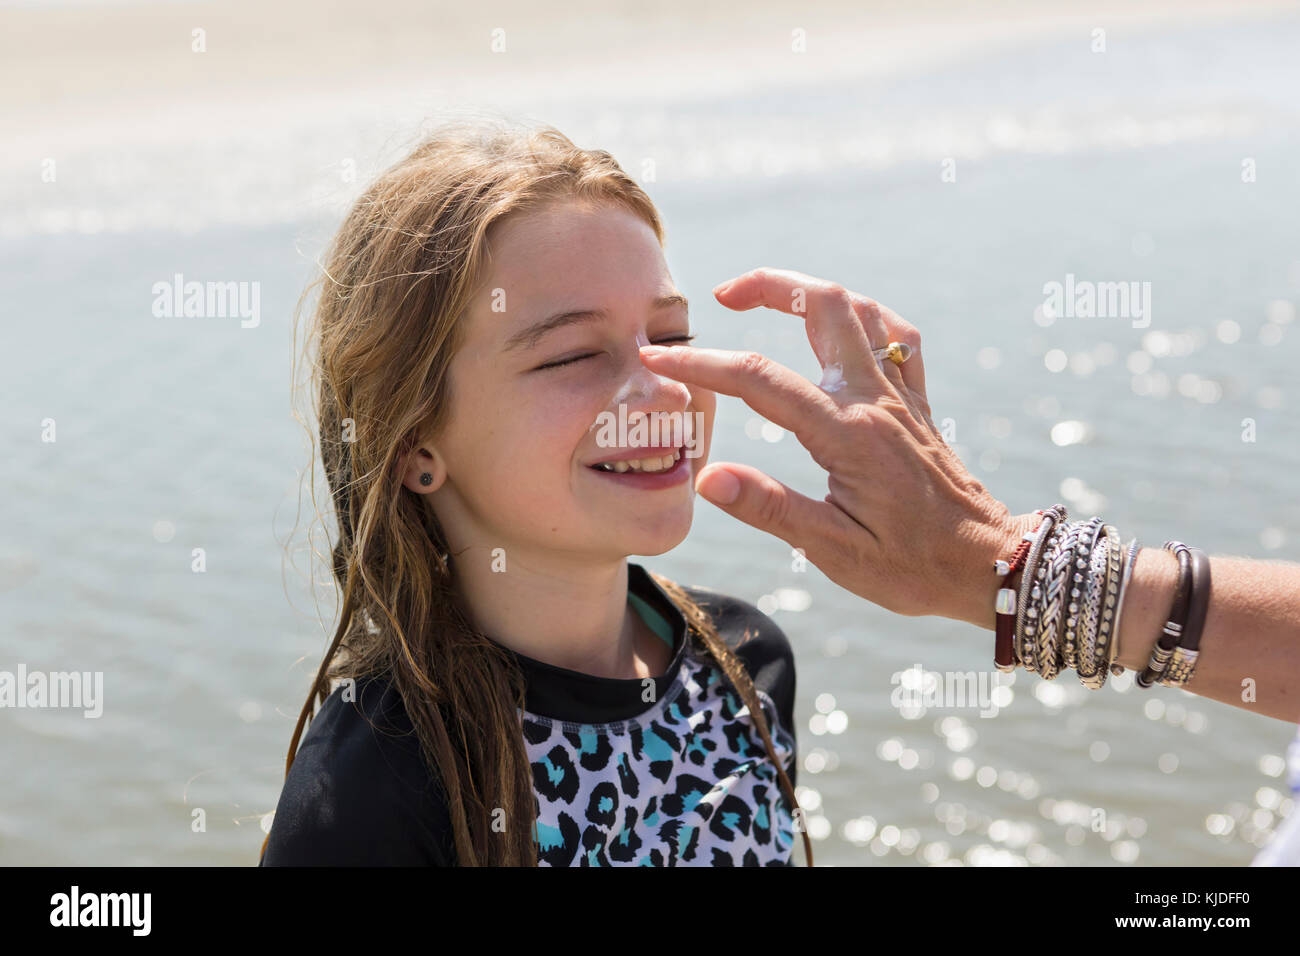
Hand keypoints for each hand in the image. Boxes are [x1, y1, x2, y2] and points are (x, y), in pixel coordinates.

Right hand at [639, 267, 1035, 628]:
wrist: (988, 566)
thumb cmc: (912, 566)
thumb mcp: (834, 551)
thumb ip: (770, 508)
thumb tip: (709, 478)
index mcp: (848, 435)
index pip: (761, 382)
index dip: (704, 366)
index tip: (660, 359)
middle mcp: (876, 400)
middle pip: (822, 305)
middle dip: (767, 286)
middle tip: (722, 297)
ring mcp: (901, 396)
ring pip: (859, 309)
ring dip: (809, 292)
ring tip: (767, 301)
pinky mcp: (917, 404)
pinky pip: (895, 336)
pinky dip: (861, 317)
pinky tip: (841, 329)